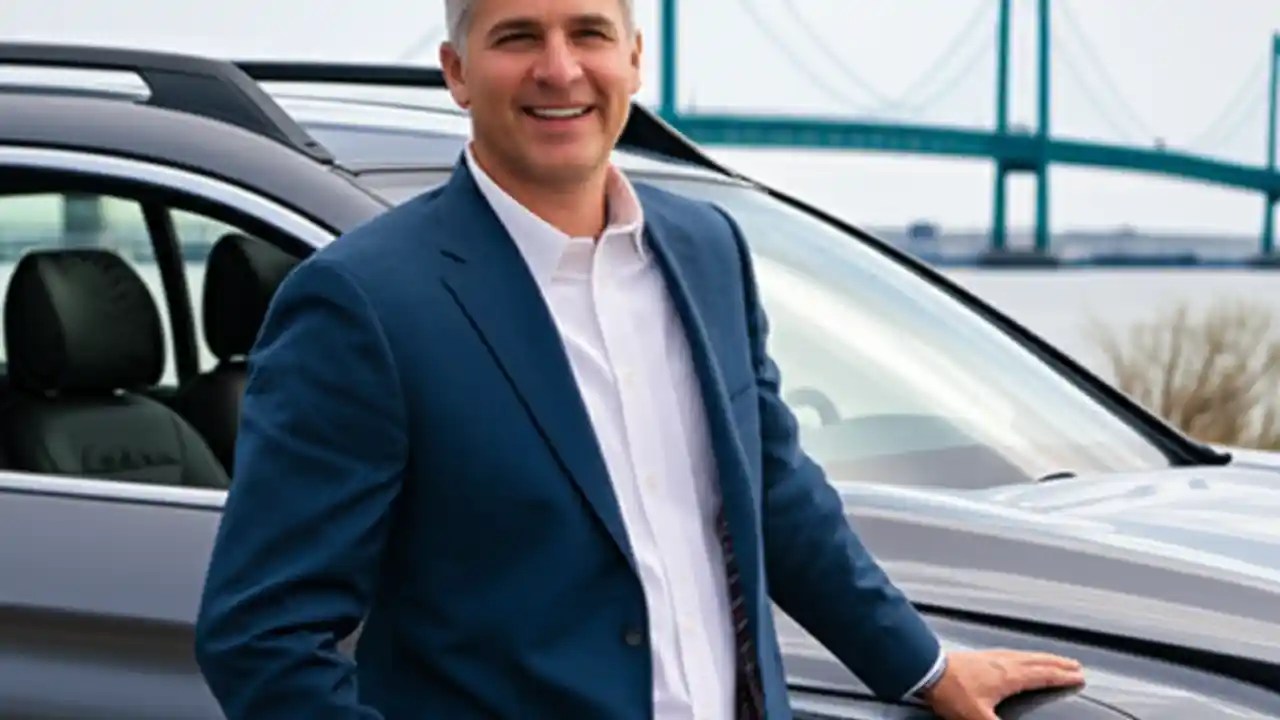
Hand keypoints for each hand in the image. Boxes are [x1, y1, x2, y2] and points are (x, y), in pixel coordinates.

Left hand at [921, 649, 1085, 719]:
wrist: (927, 670)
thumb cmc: (952, 692)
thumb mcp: (978, 717)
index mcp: (1010, 676)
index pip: (1043, 675)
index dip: (1062, 676)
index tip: (1079, 676)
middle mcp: (1004, 662)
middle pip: (1038, 661)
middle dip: (1058, 664)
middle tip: (1074, 665)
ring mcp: (992, 656)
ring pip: (1025, 655)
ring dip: (1042, 657)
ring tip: (1053, 659)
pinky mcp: (980, 655)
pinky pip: (1011, 653)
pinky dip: (1024, 655)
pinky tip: (1017, 657)